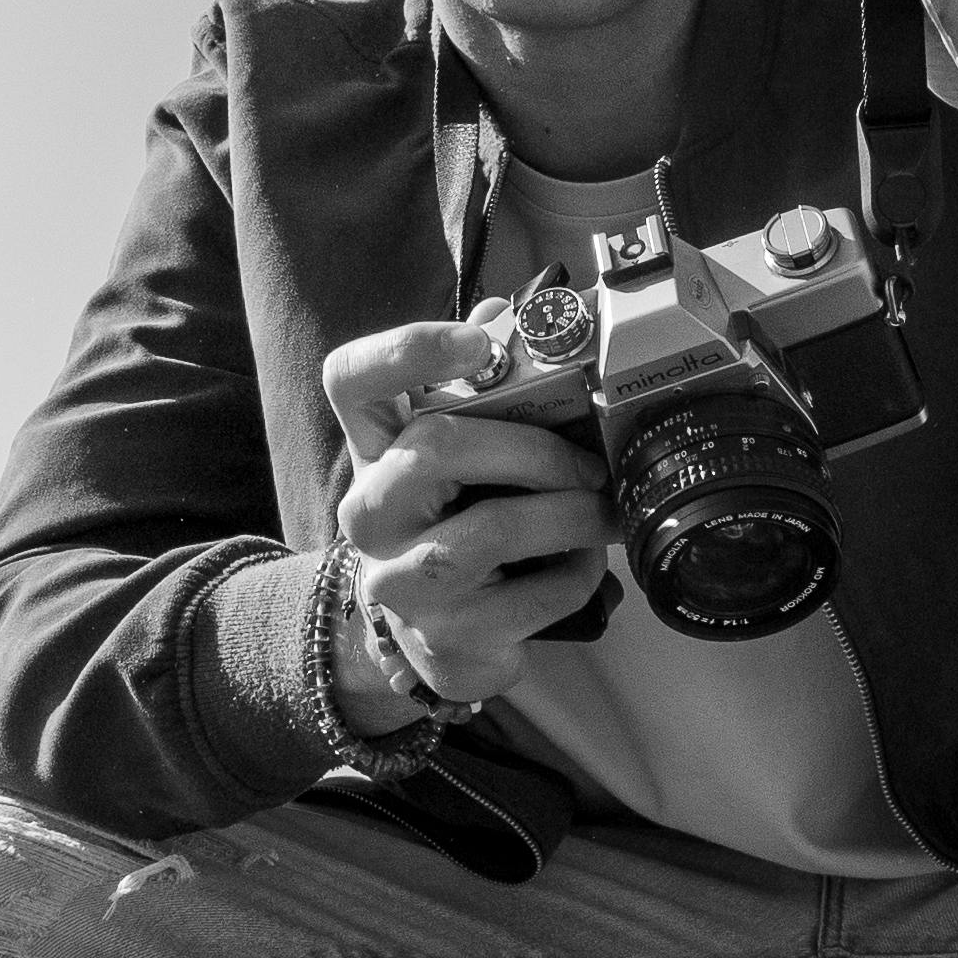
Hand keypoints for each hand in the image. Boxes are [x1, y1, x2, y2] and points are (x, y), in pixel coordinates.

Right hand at [320, 317, 609, 716]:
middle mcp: (372, 512)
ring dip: (571, 514)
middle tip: (591, 463)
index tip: (477, 344)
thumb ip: (481, 391)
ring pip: (492, 530)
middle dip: (534, 450)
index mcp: (374, 449)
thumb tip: (506, 316)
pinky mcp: (449, 635)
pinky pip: (536, 593)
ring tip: (605, 511)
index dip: (407, 349)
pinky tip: (584, 562)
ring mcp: (402, 579)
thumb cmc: (457, 526)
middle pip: (434, 447)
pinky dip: (579, 572)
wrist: (435, 640)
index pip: (352, 379)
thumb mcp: (459, 461)